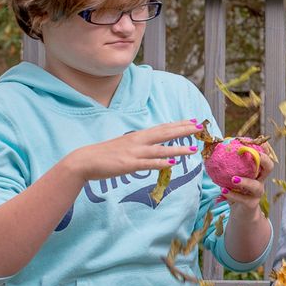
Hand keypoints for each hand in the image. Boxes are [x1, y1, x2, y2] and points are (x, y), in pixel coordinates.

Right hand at [65, 120, 203, 182]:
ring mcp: (134, 153)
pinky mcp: (129, 165)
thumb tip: (154, 149)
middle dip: (183, 130)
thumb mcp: (125, 146)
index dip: (178, 125)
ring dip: (177, 149)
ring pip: (160, 149)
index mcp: (138, 136)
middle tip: (199, 127)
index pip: (162, 128)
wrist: (85, 160)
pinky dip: (160, 162)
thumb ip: (140, 146)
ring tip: (193, 149)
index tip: (193, 121)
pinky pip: (148, 163)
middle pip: (164, 133)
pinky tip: (172, 163)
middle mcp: (138, 141)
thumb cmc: (105, 154)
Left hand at [219, 140, 277, 213]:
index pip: (264, 156)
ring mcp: (257, 193)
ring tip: (233, 179)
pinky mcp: (251, 204)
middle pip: (269, 167)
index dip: (263, 148)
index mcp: (257, 171)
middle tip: (253, 154)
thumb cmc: (236, 191)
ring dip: (245, 182)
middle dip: (263, 159)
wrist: (241, 214)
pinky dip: (233, 195)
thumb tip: (211, 149)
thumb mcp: (231, 178)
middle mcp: (260, 180)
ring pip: (256, 186)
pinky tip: (223, 190)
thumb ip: (226, 166)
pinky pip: (243, 199)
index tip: (253, 140)